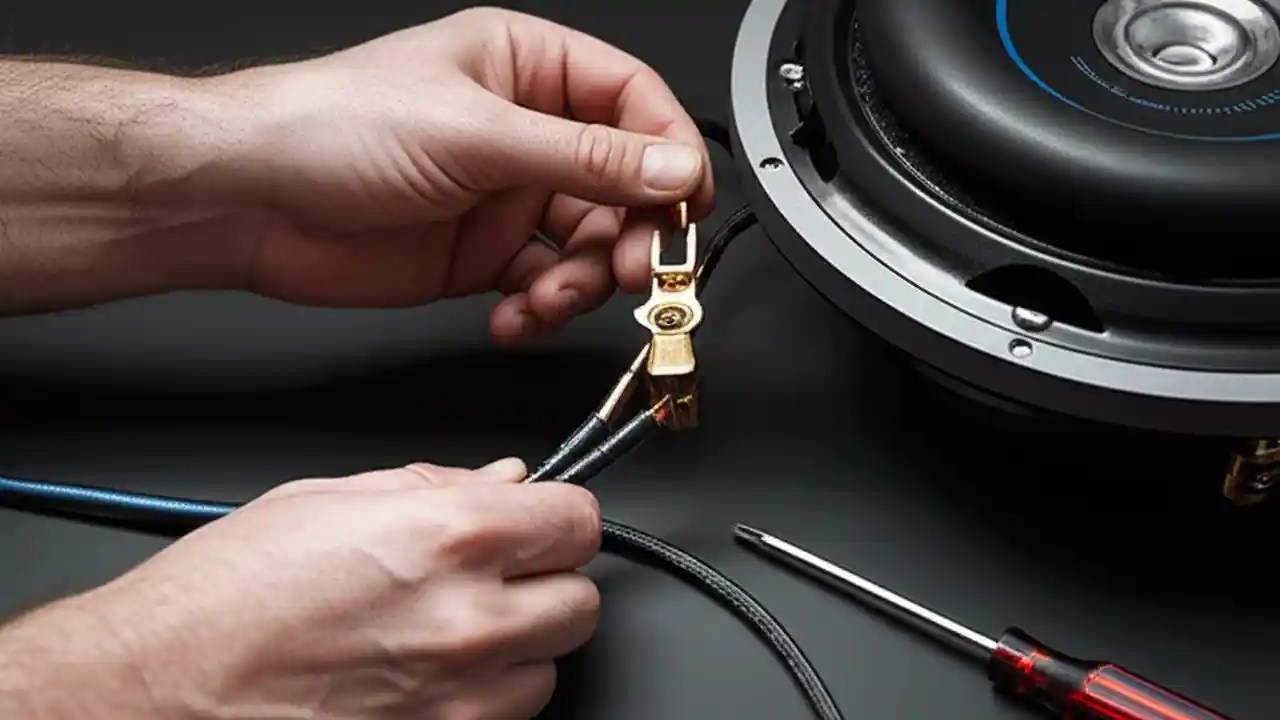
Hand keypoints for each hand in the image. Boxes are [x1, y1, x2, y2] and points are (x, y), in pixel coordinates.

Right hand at [0, 458, 602, 718]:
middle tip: (494, 576)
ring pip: (548, 667)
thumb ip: (435, 488)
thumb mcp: (328, 500)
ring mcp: (458, 698)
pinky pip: (505, 719)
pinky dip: (480, 697)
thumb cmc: (218, 600)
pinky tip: (425, 676)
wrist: (153, 693)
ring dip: (515, 647)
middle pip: (580, 599)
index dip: (557, 517)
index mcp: (448, 536)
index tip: (540, 523)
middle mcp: (467, 620)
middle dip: (544, 582)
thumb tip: (501, 480)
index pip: (578, 519)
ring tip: (444, 632)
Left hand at [185, 7, 713, 341]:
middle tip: (632, 271)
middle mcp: (527, 133)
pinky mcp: (485, 256)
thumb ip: (585, 158)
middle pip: (625, 186)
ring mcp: (508, 197)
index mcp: (529, 70)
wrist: (250, 200)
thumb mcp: (475, 135)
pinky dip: (540, 312)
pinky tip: (512, 317)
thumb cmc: (332, 128)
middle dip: (633, 235)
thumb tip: (671, 168)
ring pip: (591, 247)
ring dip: (583, 284)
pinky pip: (545, 288)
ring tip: (546, 300)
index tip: (683, 207)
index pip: (635, 105)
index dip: (669, 156)